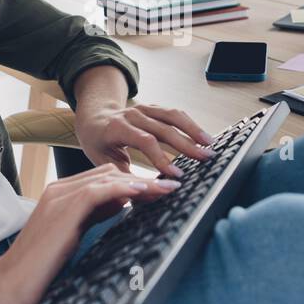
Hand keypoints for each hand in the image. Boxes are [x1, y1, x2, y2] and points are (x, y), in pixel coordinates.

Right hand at [0, 163, 181, 303]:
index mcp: (61, 194)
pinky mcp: (63, 209)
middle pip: (110, 173)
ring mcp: (60, 196)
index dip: (135, 181)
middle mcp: (60, 189)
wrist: (10, 282)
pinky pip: (99, 190)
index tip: (160, 190)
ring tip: (167, 188)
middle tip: (171, 187)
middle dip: (143, 179)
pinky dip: (123, 188)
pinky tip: (143, 191)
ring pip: (109, 178)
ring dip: (142, 182)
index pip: (105, 178)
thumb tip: (123, 203)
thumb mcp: (73, 234)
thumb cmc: (41, 266)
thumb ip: (94, 215)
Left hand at [74, 103, 216, 178]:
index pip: (144, 141)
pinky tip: (202, 135)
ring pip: (173, 116)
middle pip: (163, 128)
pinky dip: (190, 123)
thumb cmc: (98, 143)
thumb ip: (124, 178)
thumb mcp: (103, 163)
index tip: (177, 174)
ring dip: (193, 130)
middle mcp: (132, 115)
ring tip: (210, 144)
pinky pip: (174, 113)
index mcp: (116, 128)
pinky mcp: (153, 107)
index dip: (162, 157)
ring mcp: (143, 108)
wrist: (94, 117)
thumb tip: (146, 196)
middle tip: (204, 159)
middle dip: (186, 145)